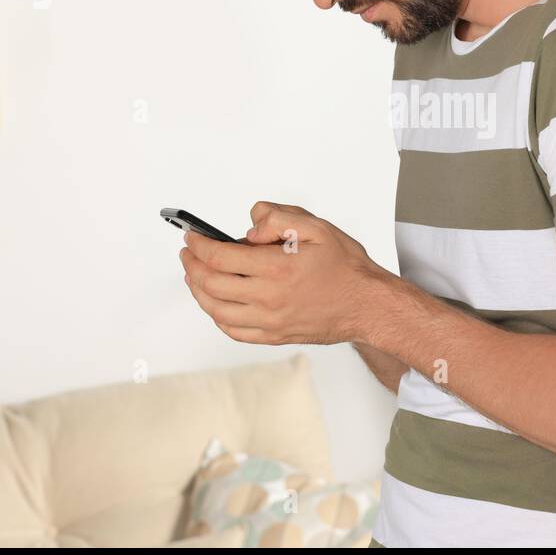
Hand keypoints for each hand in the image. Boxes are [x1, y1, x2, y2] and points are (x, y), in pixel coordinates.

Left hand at [178, 201, 391, 345]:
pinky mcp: (274, 336)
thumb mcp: (317, 227)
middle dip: (192, 265)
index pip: (220, 257)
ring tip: (194, 276)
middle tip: (188, 252)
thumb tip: (249, 227)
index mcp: (277, 268)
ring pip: (217, 310)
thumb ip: (279, 218)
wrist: (367, 305)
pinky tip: (216, 304)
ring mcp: (270, 321)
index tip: (192, 237)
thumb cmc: (346, 268)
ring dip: (198, 291)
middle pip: (211, 284)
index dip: (199, 245)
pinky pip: (234, 330)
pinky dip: (217, 316)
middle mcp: (269, 298)